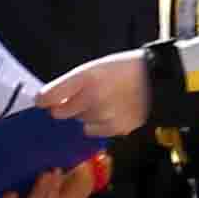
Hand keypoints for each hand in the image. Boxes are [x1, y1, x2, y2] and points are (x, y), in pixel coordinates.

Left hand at [35, 54, 152, 140]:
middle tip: (77, 99)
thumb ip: (74, 83)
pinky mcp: (115, 128)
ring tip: (103, 101)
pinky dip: (97, 124)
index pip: (51, 95)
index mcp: (86, 76)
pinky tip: (111, 111)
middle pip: (61, 112)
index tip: (41, 101)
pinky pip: (92, 130)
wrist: (158, 80)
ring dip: (84, 114)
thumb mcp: (97, 67)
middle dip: (64, 107)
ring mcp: (104, 115)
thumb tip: (51, 97)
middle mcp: (93, 97)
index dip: (43, 99)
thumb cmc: (126, 69)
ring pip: (79, 120)